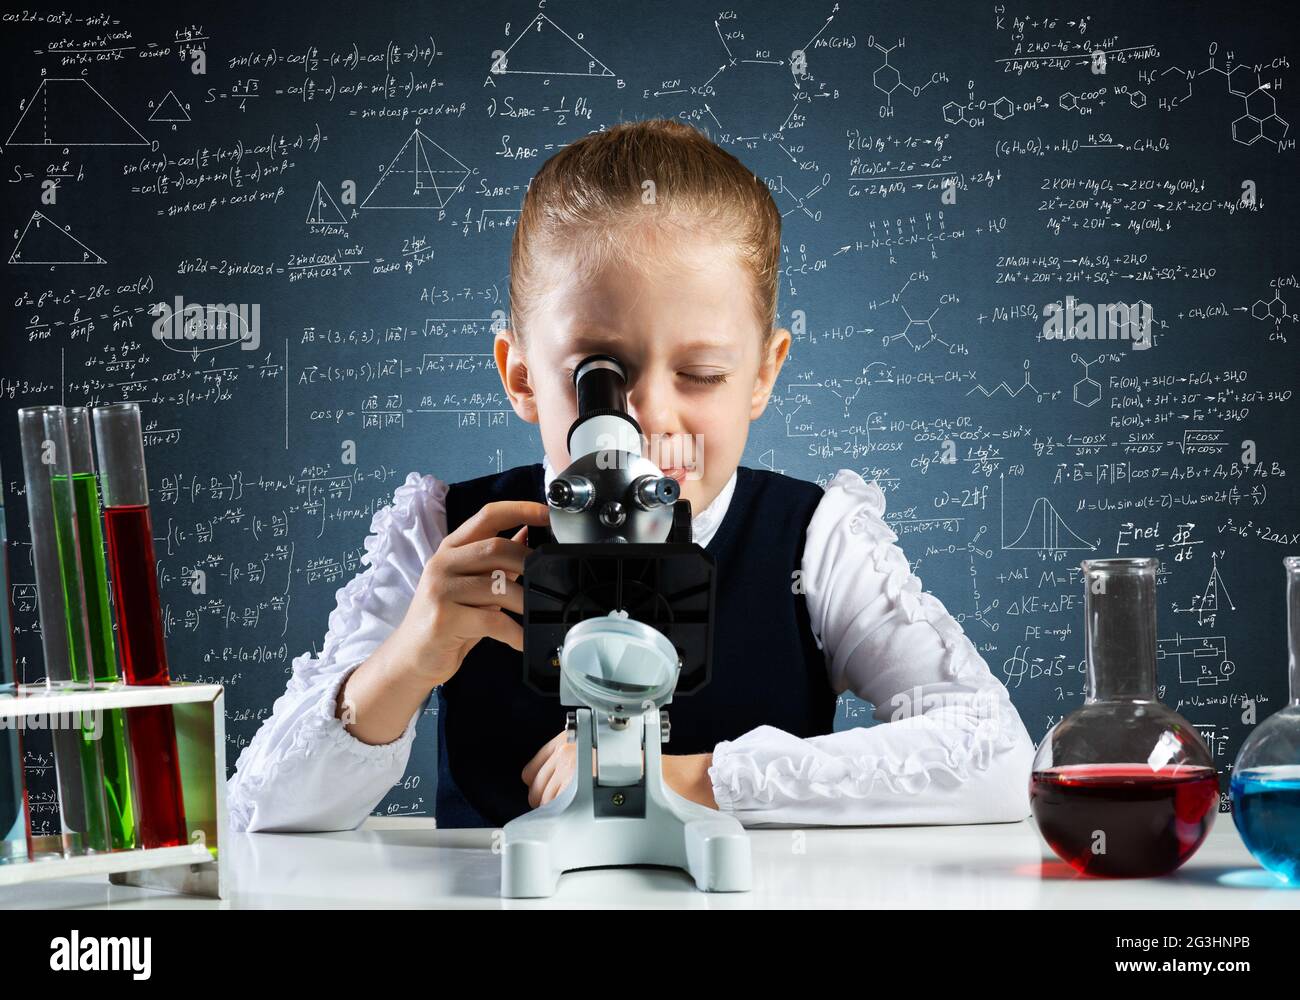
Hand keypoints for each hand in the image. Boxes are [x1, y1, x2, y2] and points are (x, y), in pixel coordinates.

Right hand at [396, 499, 550, 686]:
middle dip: (530, 564)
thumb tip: (526, 533)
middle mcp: (442, 563)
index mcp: (451, 549)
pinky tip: (523, 641)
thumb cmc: (446, 619)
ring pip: (498, 586)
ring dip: (526, 603)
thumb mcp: (470, 584)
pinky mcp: (444, 619)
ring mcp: (440, 590)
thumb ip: (496, 561)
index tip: (548, 513)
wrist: (411, 657)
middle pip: (496, 548)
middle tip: (549, 582)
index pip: (487, 516)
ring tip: (539, 615)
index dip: (521, 509)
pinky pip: (493, 622)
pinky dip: (515, 633)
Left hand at [522, 730, 718, 809]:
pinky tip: (579, 815)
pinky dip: (563, 817)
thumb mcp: (600, 750)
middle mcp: (565, 751)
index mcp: (569, 739)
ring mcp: (568, 770)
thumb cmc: (640, 765)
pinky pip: (555, 810)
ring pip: (544, 802)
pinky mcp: (575, 789)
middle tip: (570, 806)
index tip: (549, 792)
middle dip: (549, 799)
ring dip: (558, 809)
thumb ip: (575, 760)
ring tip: (580, 810)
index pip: (533, 769)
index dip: (540, 784)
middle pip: (536, 789)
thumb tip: (553, 784)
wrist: (661, 776)